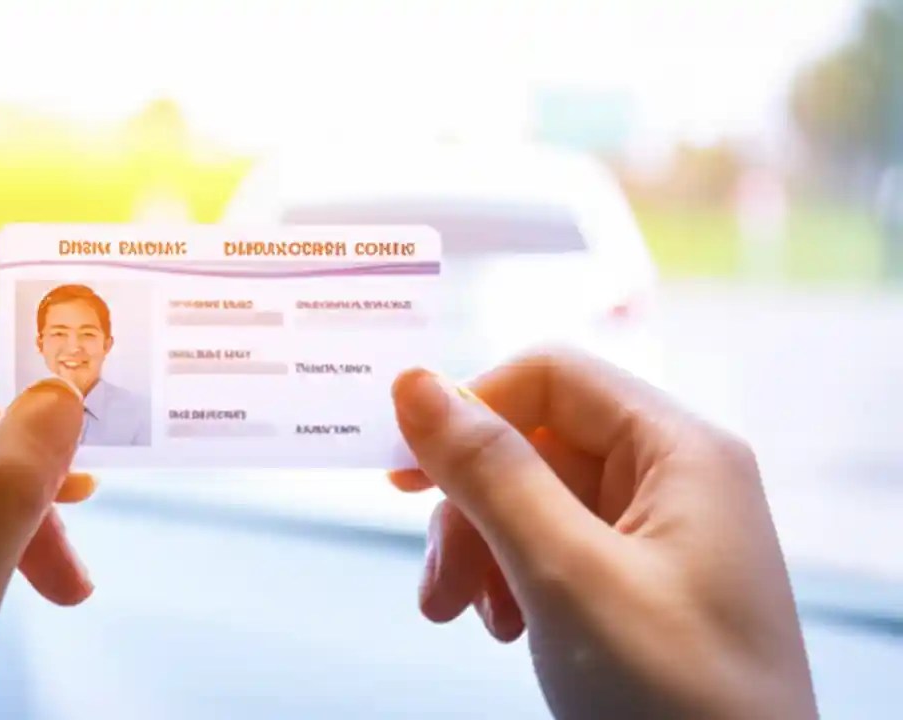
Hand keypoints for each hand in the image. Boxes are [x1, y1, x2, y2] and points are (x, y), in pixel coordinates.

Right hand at [389, 350, 816, 719]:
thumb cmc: (676, 701)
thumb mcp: (566, 576)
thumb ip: (490, 472)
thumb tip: (415, 384)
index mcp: (680, 452)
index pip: (552, 378)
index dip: (470, 408)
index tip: (402, 471)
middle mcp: (674, 480)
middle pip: (534, 444)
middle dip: (469, 506)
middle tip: (437, 579)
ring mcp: (659, 536)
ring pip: (533, 501)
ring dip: (480, 551)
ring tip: (461, 615)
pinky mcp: (640, 585)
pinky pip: (552, 550)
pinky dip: (509, 580)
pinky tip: (505, 629)